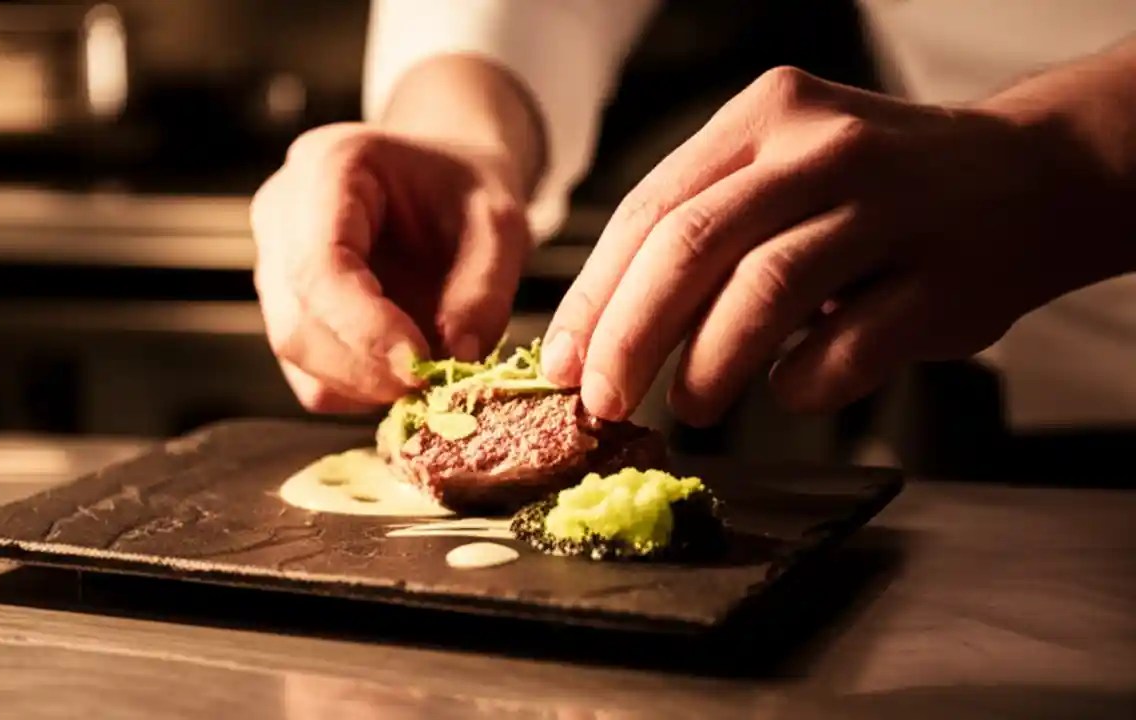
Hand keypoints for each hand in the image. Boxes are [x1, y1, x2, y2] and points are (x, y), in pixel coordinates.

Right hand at [252, 123, 530, 413]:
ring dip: (362, 383)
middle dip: (366, 369)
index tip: (420, 368)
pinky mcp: (283, 304)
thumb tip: (459, 359)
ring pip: (296, 352)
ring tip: (425, 372)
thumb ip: (485, 290)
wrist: (442, 174)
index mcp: (329, 166)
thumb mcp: (500, 223)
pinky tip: (400, 368)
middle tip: (433, 384)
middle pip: (296, 322)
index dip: (365, 330)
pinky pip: (305, 369)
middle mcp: (282, 211)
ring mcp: (273, 259)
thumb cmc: (465, 188)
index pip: (320, 268)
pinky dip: (356, 387)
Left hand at [542, 65, 1127, 424]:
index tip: (565, 360)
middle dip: (631, 336)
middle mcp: (823, 148)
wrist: (1028, 177)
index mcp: (765, 118)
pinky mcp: (944, 275)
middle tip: (606, 401)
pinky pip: (849, 346)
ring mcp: (890, 206)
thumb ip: (704, 233)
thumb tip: (606, 333)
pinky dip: (803, 382)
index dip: (597, 294)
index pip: (650, 208)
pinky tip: (792, 386)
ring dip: (710, 364)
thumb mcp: (783, 176)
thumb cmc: (878, 191)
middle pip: (693, 245)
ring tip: (693, 405)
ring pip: (766, 290)